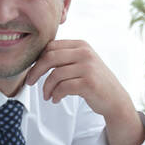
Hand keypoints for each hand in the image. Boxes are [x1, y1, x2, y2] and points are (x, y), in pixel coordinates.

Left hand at [21, 40, 144, 144]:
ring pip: (55, 75)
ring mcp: (88, 67)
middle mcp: (85, 53)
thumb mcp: (82, 63)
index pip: (51, 46)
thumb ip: (65, 57)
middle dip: (36, 71)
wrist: (115, 99)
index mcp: (81, 45)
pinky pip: (63, 88)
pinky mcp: (88, 83)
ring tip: (47, 96)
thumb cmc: (94, 82)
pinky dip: (56, 95)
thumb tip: (36, 59)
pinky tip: (56, 99)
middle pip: (49, 57)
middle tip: (30, 82)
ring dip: (47, 88)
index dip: (38, 59)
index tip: (33, 71)